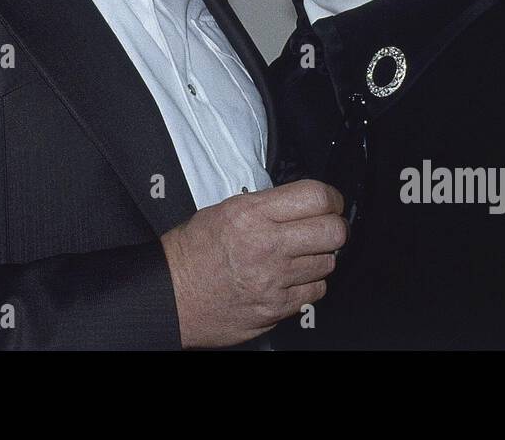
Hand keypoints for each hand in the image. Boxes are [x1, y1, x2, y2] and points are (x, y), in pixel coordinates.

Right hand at [159, 179, 346, 347]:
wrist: (170, 296)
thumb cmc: (190, 254)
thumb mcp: (222, 210)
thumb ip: (264, 205)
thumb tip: (298, 204)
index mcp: (251, 214)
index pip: (316, 196)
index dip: (332, 198)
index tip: (331, 202)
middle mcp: (267, 245)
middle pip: (333, 231)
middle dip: (334, 227)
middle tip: (325, 228)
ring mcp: (274, 280)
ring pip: (329, 263)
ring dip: (320, 257)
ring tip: (301, 255)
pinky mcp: (277, 307)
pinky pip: (315, 292)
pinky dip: (309, 284)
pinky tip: (292, 278)